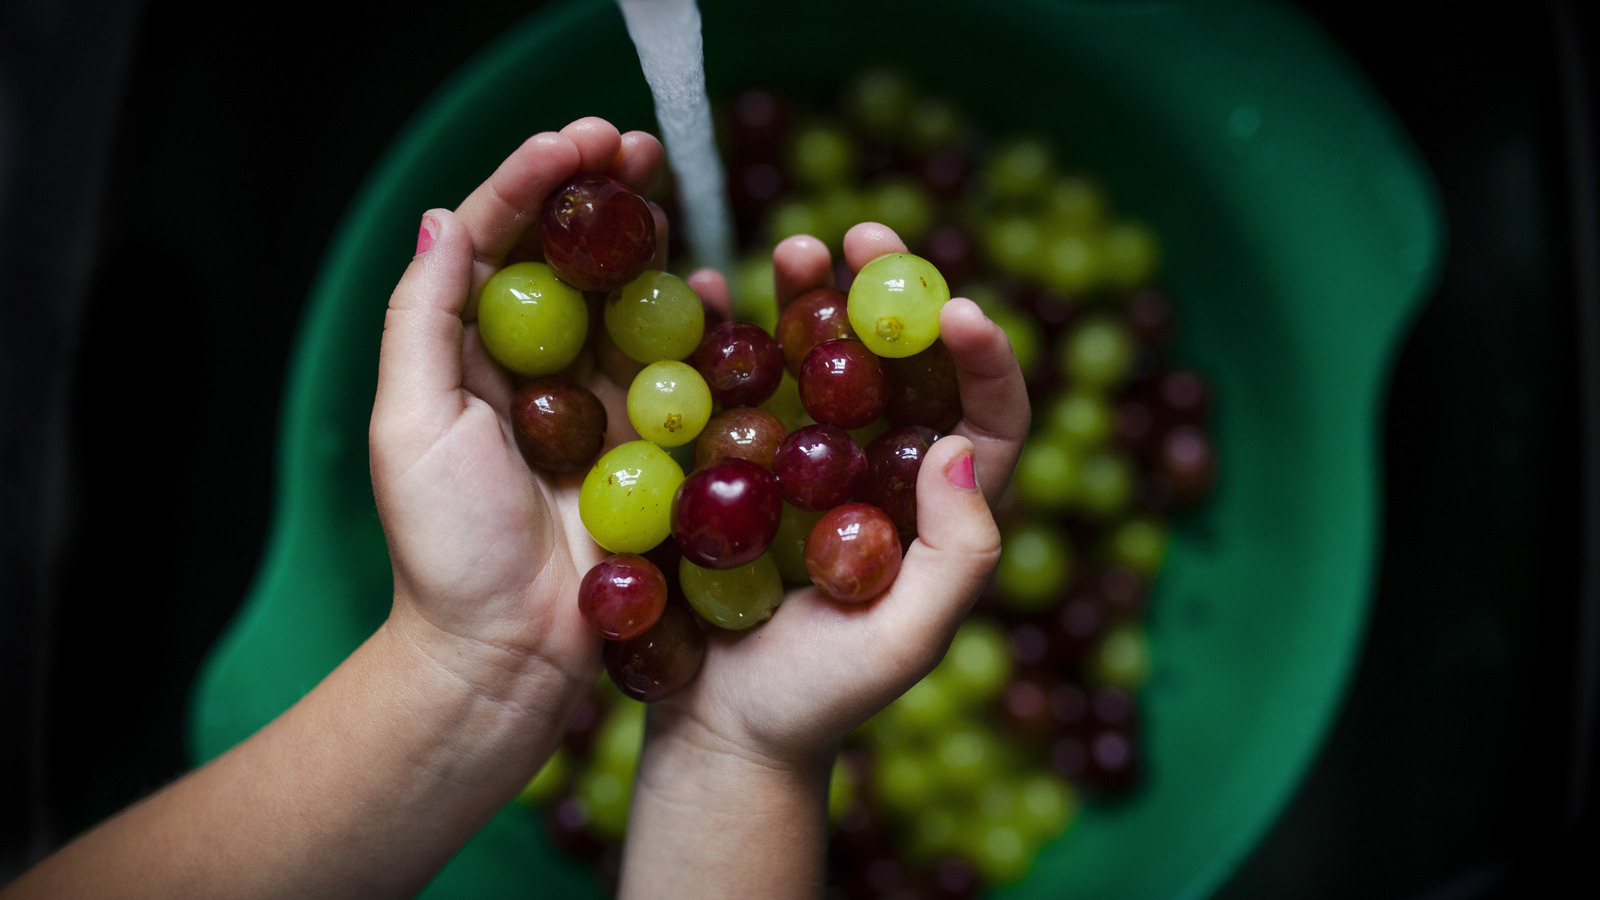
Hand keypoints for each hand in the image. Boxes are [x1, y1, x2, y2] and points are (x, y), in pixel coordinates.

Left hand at [369, 117, 665, 702]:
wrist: (507, 653)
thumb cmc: (445, 546)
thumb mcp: (412, 423)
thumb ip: (424, 319)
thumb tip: (446, 219)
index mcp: (467, 351)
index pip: (498, 240)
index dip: (535, 180)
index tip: (579, 141)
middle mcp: (533, 365)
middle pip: (571, 254)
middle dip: (603, 192)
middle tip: (640, 147)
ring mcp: (595, 401)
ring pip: (627, 297)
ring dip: (651, 238)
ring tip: (672, 192)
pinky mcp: (649, 442)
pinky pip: (679, 366)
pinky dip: (698, 321)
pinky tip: (714, 284)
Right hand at [648, 222, 1030, 771]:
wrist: (716, 731)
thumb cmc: (818, 701)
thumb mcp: (905, 641)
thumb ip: (955, 555)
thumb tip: (963, 446)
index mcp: (939, 509)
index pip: (988, 417)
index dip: (984, 357)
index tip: (952, 308)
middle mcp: (880, 471)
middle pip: (902, 363)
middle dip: (890, 290)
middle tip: (865, 234)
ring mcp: (806, 463)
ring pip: (824, 358)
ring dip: (812, 295)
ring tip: (795, 248)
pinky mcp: (736, 464)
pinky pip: (743, 384)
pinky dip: (731, 332)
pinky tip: (709, 287)